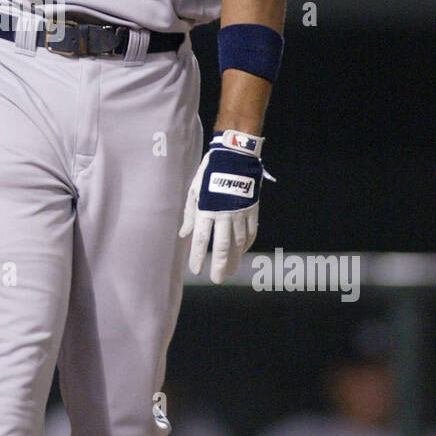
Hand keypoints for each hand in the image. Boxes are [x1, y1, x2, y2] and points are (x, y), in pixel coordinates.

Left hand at [179, 130, 272, 283]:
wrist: (235, 156)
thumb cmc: (209, 173)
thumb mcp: (194, 190)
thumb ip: (190, 214)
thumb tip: (184, 235)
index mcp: (207, 210)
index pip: (201, 240)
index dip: (198, 257)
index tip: (196, 270)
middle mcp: (224, 214)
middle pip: (222, 246)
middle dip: (219, 265)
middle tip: (217, 279)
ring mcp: (240, 213)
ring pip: (239, 243)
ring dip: (235, 259)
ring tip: (230, 270)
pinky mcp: (252, 210)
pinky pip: (251, 232)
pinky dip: (246, 244)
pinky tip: (242, 252)